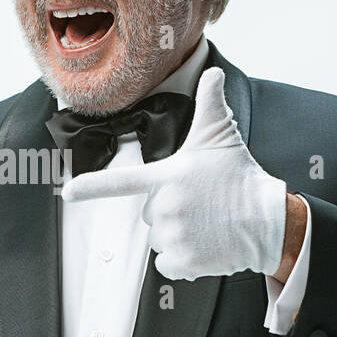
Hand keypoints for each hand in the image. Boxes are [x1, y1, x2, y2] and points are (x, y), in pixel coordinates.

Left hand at [60, 65, 287, 280]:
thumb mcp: (223, 136)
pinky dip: (185, 262)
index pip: (122, 182)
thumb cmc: (242, 177)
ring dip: (179, 237)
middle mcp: (165, 206)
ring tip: (207, 226)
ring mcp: (174, 235)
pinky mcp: (185, 260)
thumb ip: (211, 102)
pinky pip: (169, 265)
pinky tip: (206, 247)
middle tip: (201, 205)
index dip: (91, 187)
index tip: (68, 193)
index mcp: (168, 177)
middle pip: (150, 215)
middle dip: (171, 212)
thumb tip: (212, 71)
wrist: (269, 220)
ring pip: (160, 241)